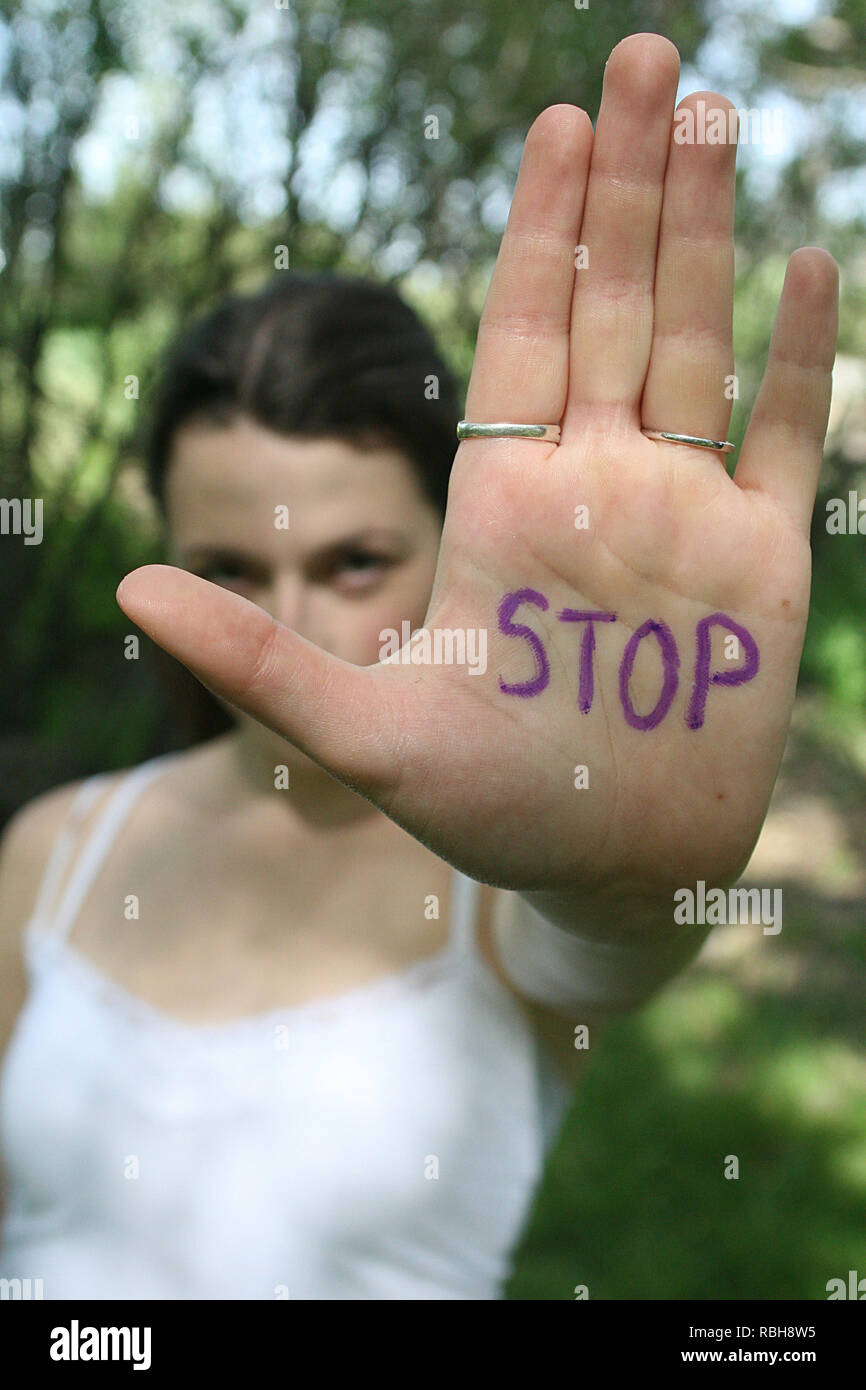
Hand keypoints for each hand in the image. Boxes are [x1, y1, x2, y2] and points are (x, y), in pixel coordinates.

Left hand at [117, 34, 837, 906]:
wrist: (608, 869)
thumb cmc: (488, 810)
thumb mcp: (366, 735)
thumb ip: (258, 662)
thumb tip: (128, 586)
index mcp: (506, 500)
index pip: (521, 332)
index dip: (541, 230)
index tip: (558, 126)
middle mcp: (595, 485)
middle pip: (612, 308)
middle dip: (631, 187)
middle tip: (648, 61)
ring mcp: (683, 514)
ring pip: (699, 346)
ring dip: (709, 236)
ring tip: (717, 119)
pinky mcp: (761, 561)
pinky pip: (787, 438)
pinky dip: (798, 359)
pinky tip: (800, 264)